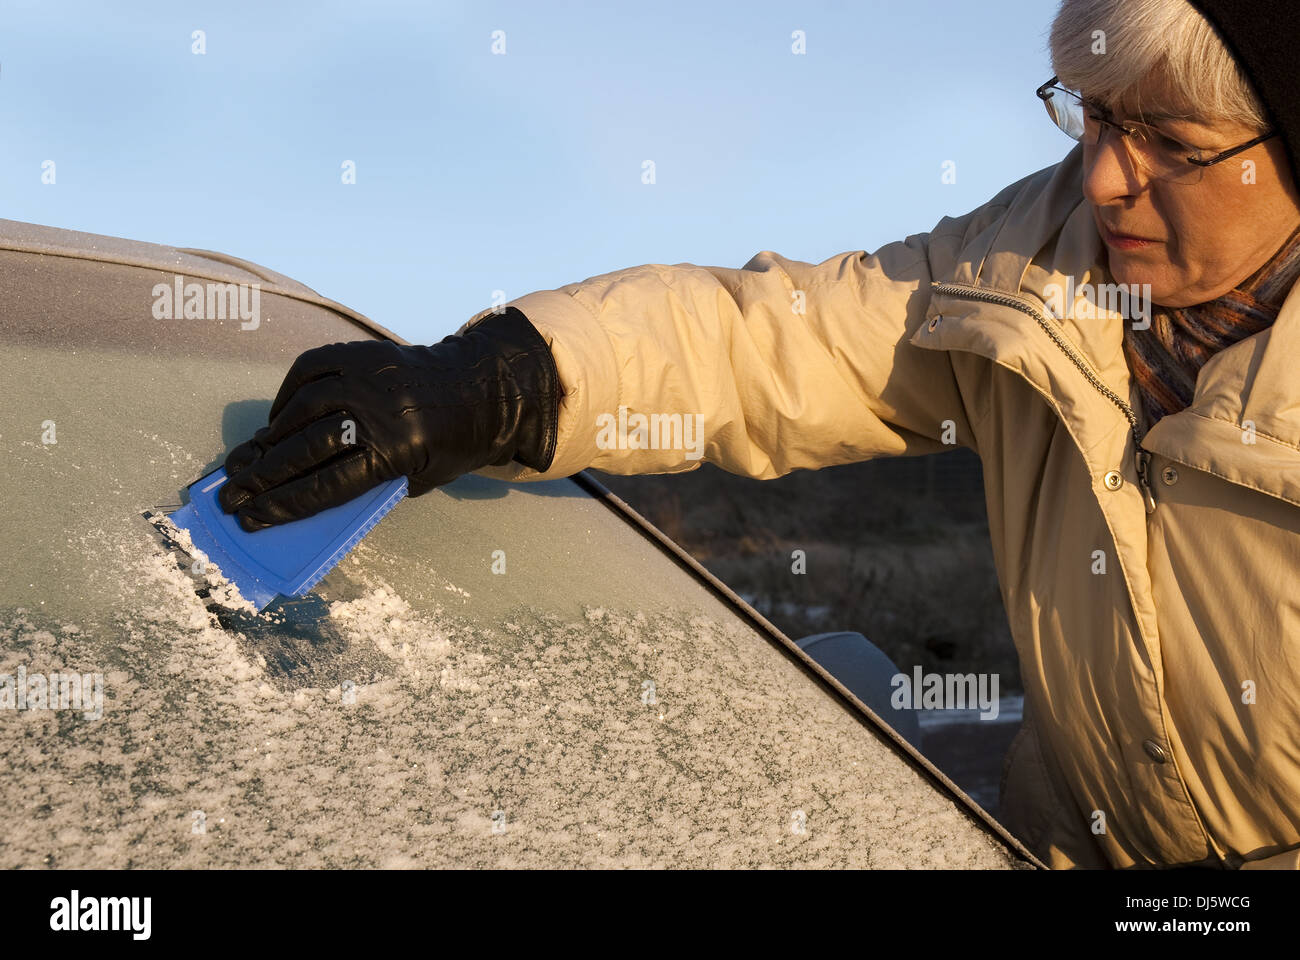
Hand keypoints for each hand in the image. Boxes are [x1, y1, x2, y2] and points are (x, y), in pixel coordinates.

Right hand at [217, 307, 560, 529]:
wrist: (482, 388)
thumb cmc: (453, 444)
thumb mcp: (419, 478)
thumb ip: (368, 487)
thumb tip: (304, 495)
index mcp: (395, 450)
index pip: (326, 485)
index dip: (284, 505)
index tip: (251, 517)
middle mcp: (376, 410)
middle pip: (304, 449)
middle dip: (262, 477)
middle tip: (231, 495)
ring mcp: (365, 376)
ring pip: (300, 409)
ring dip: (269, 439)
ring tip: (248, 462)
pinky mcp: (360, 353)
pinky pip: (308, 371)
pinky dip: (286, 395)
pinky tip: (276, 420)